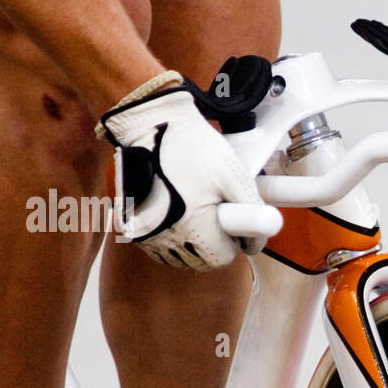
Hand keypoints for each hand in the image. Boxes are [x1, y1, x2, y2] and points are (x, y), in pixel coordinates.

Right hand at [97, 76, 266, 269]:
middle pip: (198, 262)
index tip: (235, 226)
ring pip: (176, 257)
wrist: (151, 124)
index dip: (234, 245)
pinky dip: (170, 239)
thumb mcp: (234, 175)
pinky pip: (155, 246)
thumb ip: (251, 211)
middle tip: (219, 220)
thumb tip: (257, 242)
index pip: (220, 259)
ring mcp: (143, 232)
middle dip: (214, 247)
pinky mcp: (130, 224)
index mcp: (191, 228)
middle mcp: (164, 236)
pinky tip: (178, 216)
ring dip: (191, 246)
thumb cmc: (193, 147)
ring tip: (199, 215)